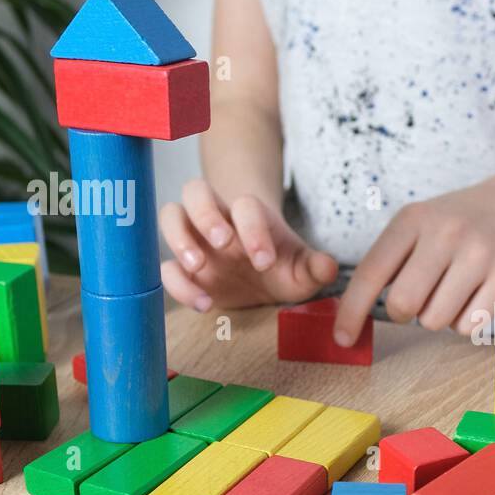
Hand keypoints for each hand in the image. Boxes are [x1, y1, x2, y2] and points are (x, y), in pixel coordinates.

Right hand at [160, 180, 337, 309]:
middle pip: (196, 191)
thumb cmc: (282, 266)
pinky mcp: (181, 267)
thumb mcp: (303, 269)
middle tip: (223, 243)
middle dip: (206, 214)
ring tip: (199, 266)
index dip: (253, 229)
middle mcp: (218, 219)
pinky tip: (203, 303)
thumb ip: (316, 267)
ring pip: (170, 215)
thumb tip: (329, 266)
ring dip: (178, 238)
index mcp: (250, 215)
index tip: (265, 261)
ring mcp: (194, 239)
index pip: (245, 205)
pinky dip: (177, 282)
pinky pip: (164, 265)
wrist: (261, 280)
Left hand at [333, 173, 494, 344]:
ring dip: (435, 316)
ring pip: (435, 321)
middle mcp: (447, 233)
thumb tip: (351, 317)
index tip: (342, 337)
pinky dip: (463, 322)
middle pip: (404, 304)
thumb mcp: (414, 225)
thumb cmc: (450, 225)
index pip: (371, 274)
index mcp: (414, 219)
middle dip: (402, 313)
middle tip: (416, 298)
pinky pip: (468, 327)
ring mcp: (480, 255)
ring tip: (448, 291)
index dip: (352, 311)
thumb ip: (385, 263)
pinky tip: (471, 296)